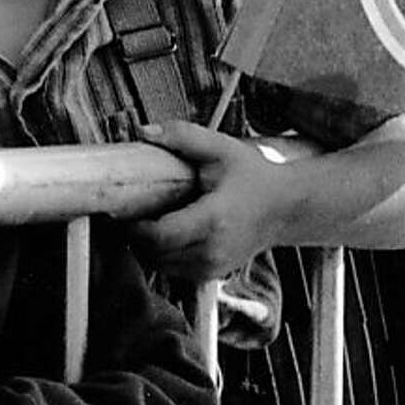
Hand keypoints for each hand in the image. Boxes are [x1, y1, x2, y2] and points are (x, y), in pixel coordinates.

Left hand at [129, 121, 291, 279]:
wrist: (284, 208)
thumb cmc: (255, 177)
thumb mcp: (222, 149)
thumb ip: (183, 137)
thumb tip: (144, 130)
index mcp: (212, 220)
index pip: (158, 236)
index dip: (132, 228)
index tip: (119, 212)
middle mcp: (212, 249)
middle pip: (154, 254)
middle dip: (134, 236)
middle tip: (128, 213)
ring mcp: (213, 266)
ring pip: (161, 266)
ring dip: (146, 248)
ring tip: (145, 222)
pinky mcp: (212, 274)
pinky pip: (174, 271)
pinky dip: (163, 256)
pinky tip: (166, 234)